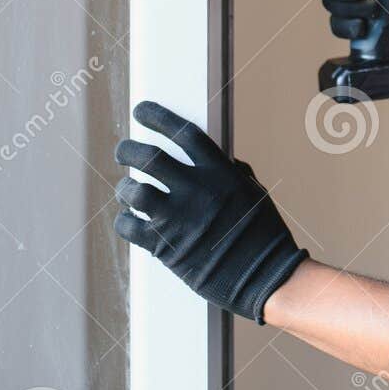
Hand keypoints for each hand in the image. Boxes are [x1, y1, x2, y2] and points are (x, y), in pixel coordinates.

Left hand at [113, 100, 307, 323]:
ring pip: (133, 191)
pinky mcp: (165, 247)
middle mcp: (197, 191)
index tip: (142, 111)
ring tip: (126, 189)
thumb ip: (230, 173)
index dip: (159, 117)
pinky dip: (125, 220)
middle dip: (128, 149)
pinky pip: (129, 226)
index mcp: (220, 174)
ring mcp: (178, 220)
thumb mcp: (253, 193)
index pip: (183, 133)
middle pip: (149, 157)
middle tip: (123, 150)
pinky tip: (129, 218)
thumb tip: (218, 159)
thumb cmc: (263, 236)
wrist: (265, 278)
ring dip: (124, 187)